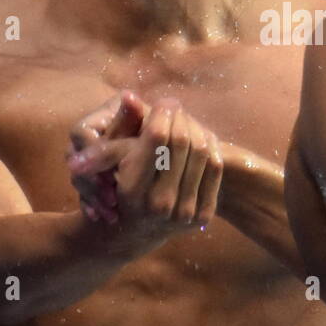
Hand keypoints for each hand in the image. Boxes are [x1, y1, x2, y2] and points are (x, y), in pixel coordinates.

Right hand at [67, 93, 224, 236]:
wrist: (135, 232)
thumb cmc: (118, 186)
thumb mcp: (111, 158)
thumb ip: (121, 125)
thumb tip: (129, 93)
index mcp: (132, 189)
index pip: (157, 137)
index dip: (164, 113)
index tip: (165, 102)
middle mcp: (159, 205)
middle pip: (182, 142)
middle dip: (180, 118)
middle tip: (176, 107)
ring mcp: (184, 213)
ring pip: (201, 152)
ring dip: (195, 128)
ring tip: (186, 120)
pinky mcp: (203, 217)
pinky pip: (214, 168)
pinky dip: (210, 147)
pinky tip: (200, 136)